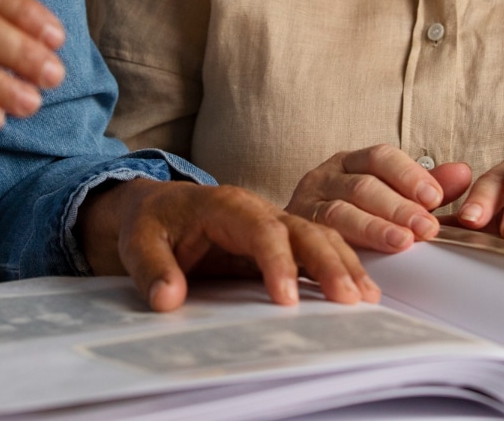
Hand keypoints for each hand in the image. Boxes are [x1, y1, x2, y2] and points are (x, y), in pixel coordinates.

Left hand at [78, 179, 380, 311]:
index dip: (276, 262)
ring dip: (343, 265)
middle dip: (327, 263)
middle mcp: (257, 210)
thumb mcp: (137, 242)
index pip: (260, 229)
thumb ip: (151, 269)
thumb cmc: (150, 223)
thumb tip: (167, 298)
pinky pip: (316, 249)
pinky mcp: (280, 242)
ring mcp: (273, 224)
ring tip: (365, 298)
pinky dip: (340, 267)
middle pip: (301, 230)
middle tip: (348, 298)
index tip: (285, 299)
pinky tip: (360, 291)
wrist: (154, 208)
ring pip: (318, 237)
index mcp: (225, 204)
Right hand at [286, 144, 472, 252]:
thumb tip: (463, 173)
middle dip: (398, 207)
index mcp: (348, 163)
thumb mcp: (383, 196)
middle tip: (427, 229)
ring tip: (401, 244)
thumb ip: (420, 186)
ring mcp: (305, 204)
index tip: (434, 197)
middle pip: (363, 186)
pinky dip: (340, 255)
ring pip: (340, 212)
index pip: (380, 157)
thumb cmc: (342, 214)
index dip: (407, 174)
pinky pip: (315, 241)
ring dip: (374, 229)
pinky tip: (362, 270)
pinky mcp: (290, 233)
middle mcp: (324, 177)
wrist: (278, 236)